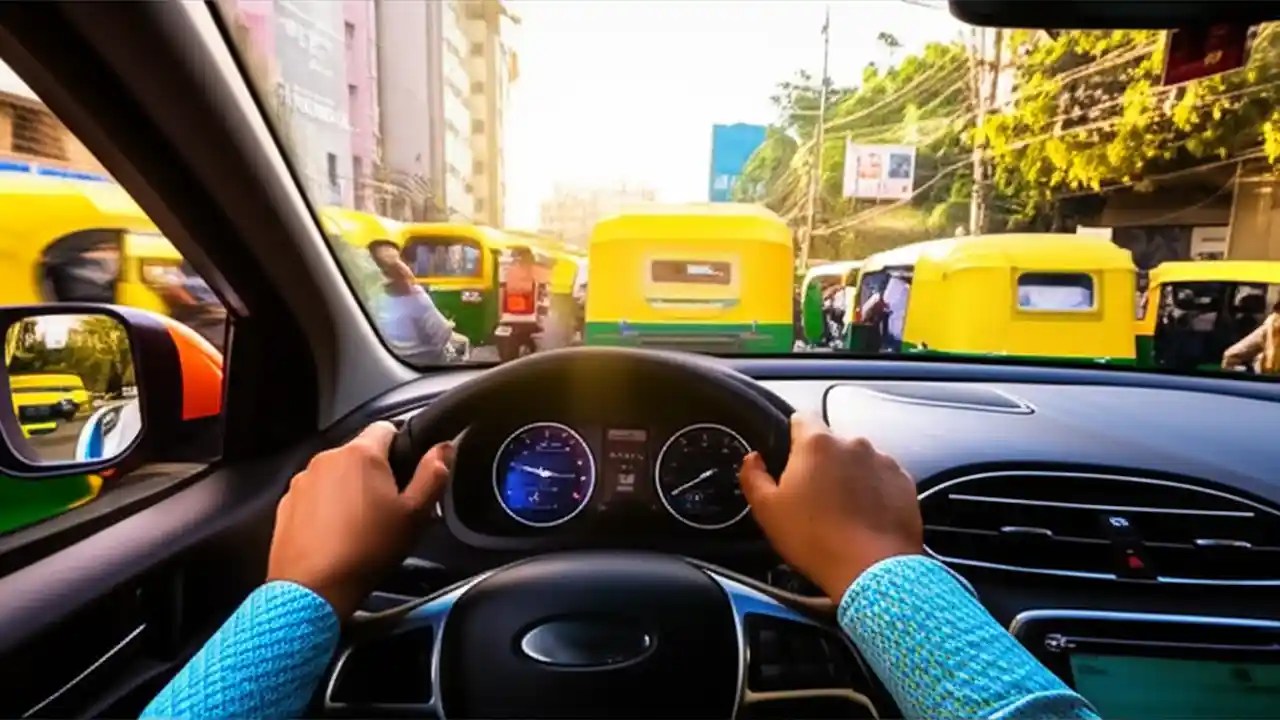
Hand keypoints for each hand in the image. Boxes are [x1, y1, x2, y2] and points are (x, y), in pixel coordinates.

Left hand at [268, 422, 453, 618]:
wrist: (312, 590)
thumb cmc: (368, 550)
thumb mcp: (414, 515)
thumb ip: (433, 475)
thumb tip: (443, 448)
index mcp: (361, 454)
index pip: (386, 428)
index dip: (402, 447)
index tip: (407, 474)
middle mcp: (327, 459)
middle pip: (360, 453)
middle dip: (376, 473)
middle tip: (390, 508)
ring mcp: (302, 481)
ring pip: (336, 475)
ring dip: (349, 490)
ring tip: (360, 526)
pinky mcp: (286, 504)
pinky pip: (314, 495)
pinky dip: (326, 507)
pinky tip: (336, 535)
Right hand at [738, 414, 921, 601]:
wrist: (871, 570)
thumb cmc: (815, 540)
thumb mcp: (767, 510)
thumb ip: (753, 476)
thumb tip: (753, 459)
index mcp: (816, 443)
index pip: (801, 418)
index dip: (792, 437)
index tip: (790, 460)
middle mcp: (853, 443)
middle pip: (831, 442)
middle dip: (822, 462)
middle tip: (814, 497)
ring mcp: (883, 461)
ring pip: (858, 460)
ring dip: (850, 476)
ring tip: (843, 511)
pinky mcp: (904, 482)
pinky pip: (883, 478)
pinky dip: (874, 491)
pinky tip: (865, 517)